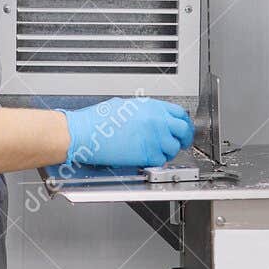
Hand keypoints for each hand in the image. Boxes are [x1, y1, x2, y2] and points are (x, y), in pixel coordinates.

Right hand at [59, 98, 194, 167]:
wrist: (85, 133)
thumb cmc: (97, 120)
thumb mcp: (125, 107)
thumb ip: (145, 112)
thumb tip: (153, 119)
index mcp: (151, 106)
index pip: (180, 113)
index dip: (183, 123)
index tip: (182, 129)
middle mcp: (157, 120)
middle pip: (183, 130)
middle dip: (183, 138)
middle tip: (180, 144)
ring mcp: (154, 138)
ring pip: (173, 148)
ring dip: (167, 152)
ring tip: (155, 152)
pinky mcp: (147, 154)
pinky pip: (161, 161)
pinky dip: (156, 162)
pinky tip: (145, 158)